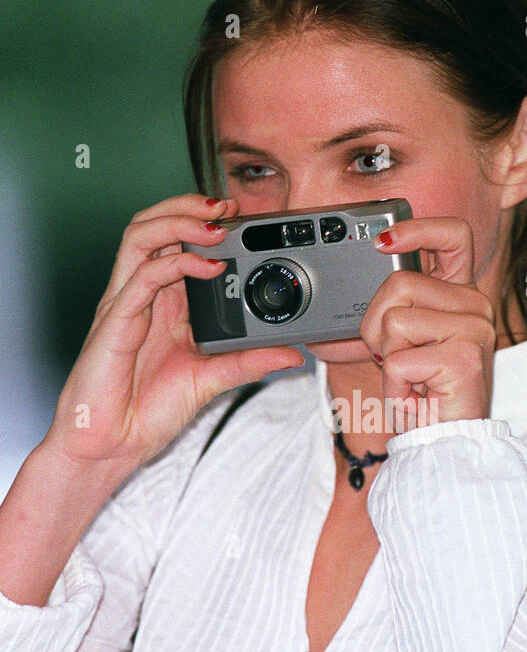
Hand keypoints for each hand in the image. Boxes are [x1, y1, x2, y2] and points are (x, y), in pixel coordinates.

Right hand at [44, 192, 304, 477]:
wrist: (110, 446)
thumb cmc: (146, 411)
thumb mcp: (211, 381)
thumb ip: (248, 362)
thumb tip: (291, 354)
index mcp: (163, 303)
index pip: (176, 241)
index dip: (203, 220)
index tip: (242, 216)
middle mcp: (142, 296)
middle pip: (153, 225)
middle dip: (189, 206)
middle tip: (229, 206)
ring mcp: (125, 305)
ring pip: (140, 237)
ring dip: (179, 220)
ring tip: (215, 224)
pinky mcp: (115, 322)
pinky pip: (140, 278)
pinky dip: (175, 263)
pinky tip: (205, 266)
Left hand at [360, 216, 496, 429]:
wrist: (445, 445)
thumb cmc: (422, 399)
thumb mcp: (399, 345)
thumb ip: (385, 312)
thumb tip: (337, 292)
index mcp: (461, 296)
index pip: (452, 235)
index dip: (417, 229)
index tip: (382, 242)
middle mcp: (475, 306)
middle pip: (399, 283)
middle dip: (376, 325)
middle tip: (394, 358)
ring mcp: (475, 329)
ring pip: (394, 320)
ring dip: (386, 358)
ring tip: (410, 379)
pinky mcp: (464, 357)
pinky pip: (397, 359)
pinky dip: (394, 386)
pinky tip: (417, 396)